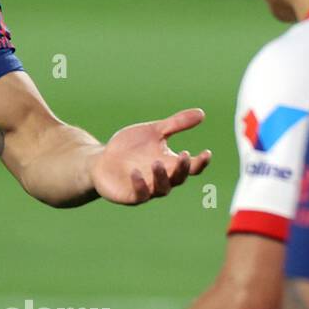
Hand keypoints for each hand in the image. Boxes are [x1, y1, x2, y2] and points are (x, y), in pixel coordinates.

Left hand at [90, 108, 211, 204]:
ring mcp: (148, 189)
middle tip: (183, 155)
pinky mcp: (130, 195)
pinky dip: (139, 185)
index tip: (206, 152)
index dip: (201, 162)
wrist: (101, 161)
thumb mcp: (153, 131)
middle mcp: (162, 179)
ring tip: (156, 163)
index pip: (191, 167)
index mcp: (170, 164)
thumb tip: (202, 113)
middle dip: (182, 168)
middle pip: (179, 178)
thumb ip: (175, 124)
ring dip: (161, 177)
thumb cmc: (131, 147)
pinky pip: (139, 194)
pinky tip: (135, 172)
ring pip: (162, 189)